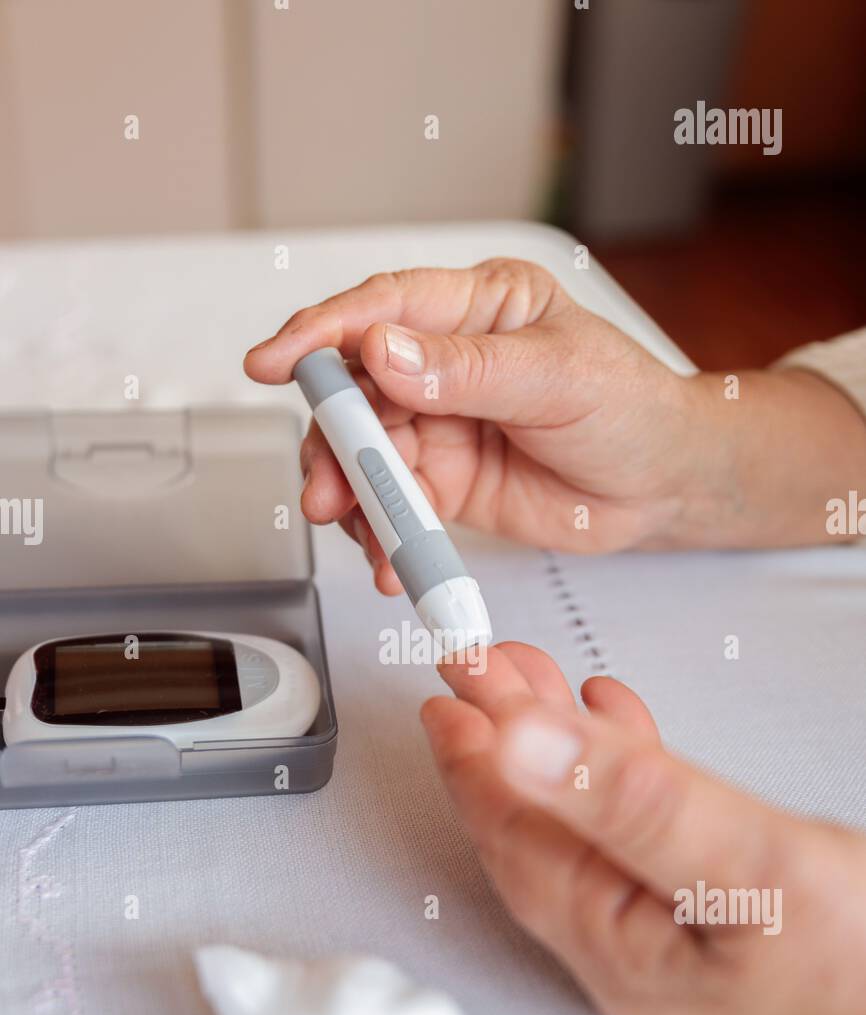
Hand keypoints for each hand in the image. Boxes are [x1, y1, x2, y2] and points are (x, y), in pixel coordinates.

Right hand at [244, 259, 865, 589]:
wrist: (663, 488)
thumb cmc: (631, 409)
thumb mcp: (559, 377)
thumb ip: (470, 370)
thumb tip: (386, 353)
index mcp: (477, 306)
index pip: (383, 308)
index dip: (321, 333)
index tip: (274, 361)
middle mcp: (445, 359)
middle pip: (358, 390)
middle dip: (335, 440)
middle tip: (326, 485)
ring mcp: (439, 422)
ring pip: (365, 453)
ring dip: (351, 493)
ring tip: (359, 531)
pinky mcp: (442, 481)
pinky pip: (391, 504)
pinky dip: (381, 533)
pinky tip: (389, 559)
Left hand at [421, 641, 865, 1014]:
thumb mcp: (746, 868)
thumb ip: (630, 802)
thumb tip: (520, 744)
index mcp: (618, 952)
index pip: (517, 837)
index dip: (475, 756)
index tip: (450, 683)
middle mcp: (628, 954)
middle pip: (539, 832)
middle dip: (505, 742)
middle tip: (485, 663)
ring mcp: (669, 940)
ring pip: (584, 830)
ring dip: (556, 750)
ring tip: (536, 680)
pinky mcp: (711, 920)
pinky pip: (636, 839)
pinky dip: (618, 775)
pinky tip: (616, 728)